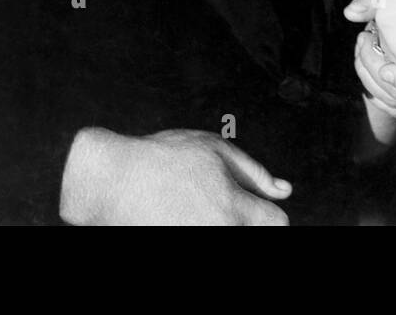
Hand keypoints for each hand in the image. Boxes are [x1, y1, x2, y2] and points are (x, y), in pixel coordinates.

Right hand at [59, 127, 291, 224]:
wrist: (111, 181)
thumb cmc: (163, 158)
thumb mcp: (213, 149)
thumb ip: (254, 173)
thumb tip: (285, 190)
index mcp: (233, 206)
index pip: (277, 222)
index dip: (269, 213)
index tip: (255, 206)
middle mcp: (219, 232)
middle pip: (254, 236)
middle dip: (245, 221)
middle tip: (218, 206)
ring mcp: (197, 242)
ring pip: (229, 237)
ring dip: (222, 225)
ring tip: (196, 209)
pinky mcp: (179, 247)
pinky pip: (204, 242)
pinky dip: (199, 228)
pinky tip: (182, 216)